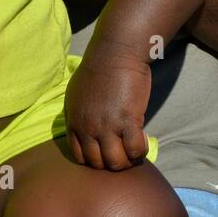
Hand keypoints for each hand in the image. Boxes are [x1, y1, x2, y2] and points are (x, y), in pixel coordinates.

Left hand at [63, 45, 151, 170]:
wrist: (115, 52)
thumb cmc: (99, 69)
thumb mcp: (77, 93)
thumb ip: (79, 114)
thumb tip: (86, 131)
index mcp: (73, 120)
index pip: (80, 157)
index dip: (95, 160)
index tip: (106, 152)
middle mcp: (87, 127)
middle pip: (98, 164)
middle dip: (111, 163)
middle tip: (123, 153)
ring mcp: (106, 126)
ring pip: (116, 163)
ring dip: (127, 161)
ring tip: (133, 149)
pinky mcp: (127, 120)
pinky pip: (135, 150)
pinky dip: (140, 151)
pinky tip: (143, 139)